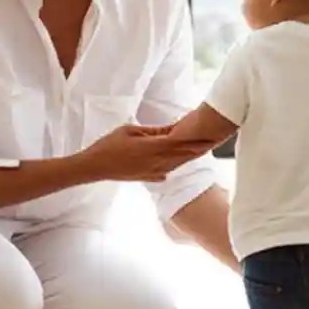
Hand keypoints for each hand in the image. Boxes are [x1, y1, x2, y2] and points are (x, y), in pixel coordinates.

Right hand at [77, 124, 206, 182]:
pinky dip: (176, 165)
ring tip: (202, 150)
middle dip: (198, 148)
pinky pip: (167, 171)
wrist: (95, 167)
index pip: (180, 143)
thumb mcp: (130, 131)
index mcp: (152, 148)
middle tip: (213, 142)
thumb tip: (170, 130)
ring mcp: (153, 172)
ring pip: (177, 164)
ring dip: (189, 157)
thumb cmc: (109, 145)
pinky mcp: (148, 177)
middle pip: (183, 155)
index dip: (196, 140)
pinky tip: (181, 161)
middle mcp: (156, 162)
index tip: (210, 136)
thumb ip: (151, 131)